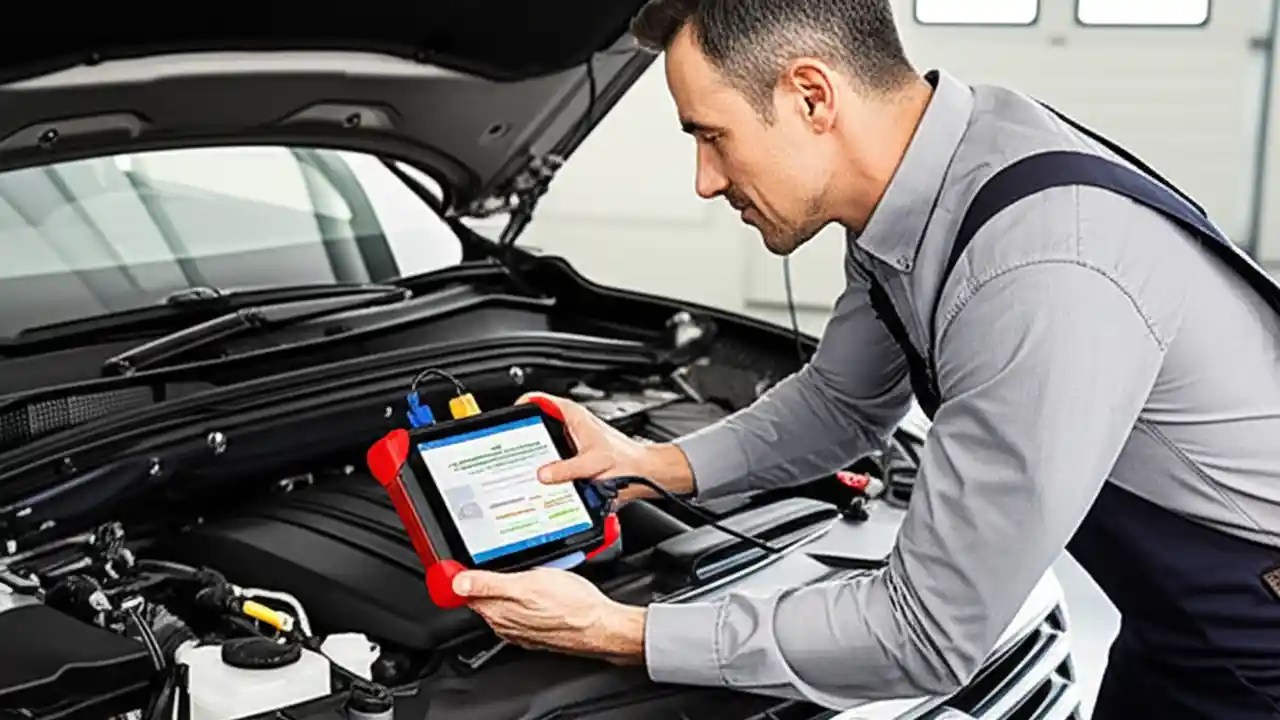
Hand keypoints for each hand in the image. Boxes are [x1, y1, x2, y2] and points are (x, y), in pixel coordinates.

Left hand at [453, 567, 646, 664]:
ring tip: (512, 572)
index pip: (464, 594)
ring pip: (500, 605)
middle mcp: (504, 623)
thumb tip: (456, 583)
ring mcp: (520, 629)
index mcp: (497, 611)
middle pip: (481, 599)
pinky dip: (518, 600)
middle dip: (479, 580)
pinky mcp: (536, 630)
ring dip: (500, 590)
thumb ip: (488, 584)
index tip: (452, 565)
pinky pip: (518, 613)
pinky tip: (531, 590)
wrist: (600, 626)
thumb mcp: (528, 582)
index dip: (456, 577)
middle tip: (486, 561)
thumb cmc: (571, 605)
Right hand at [516, 392, 694, 504]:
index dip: (521, 405)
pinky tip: (539, 483)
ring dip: (533, 456)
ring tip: (521, 468)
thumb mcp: (593, 464)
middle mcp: (571, 425)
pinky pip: (551, 462)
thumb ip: (567, 469)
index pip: (538, 399)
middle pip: (536, 424)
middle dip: (523, 437)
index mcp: (573, 415)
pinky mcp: (573, 458)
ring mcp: (571, 442)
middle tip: (510, 451)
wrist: (644, 474)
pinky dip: (544, 470)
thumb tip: (543, 474)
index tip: (507, 418)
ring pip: (543, 445)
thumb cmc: (628, 462)